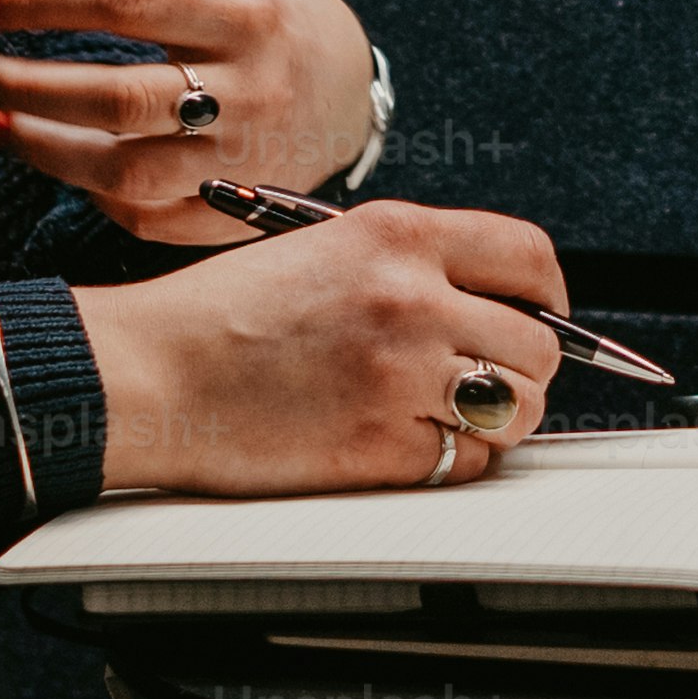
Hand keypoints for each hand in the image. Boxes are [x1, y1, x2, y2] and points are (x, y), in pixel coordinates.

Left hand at [0, 0, 378, 238]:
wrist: (345, 89)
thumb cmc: (249, 10)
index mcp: (244, 9)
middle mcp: (250, 89)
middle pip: (118, 96)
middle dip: (25, 84)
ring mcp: (242, 161)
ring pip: (123, 169)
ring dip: (39, 145)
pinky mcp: (230, 213)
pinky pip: (139, 212)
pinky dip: (81, 184)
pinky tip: (44, 152)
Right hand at [68, 198, 574, 492]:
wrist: (148, 372)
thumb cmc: (221, 315)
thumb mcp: (324, 249)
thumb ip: (412, 266)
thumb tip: (498, 306)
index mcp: (397, 234)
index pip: (530, 257)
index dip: (549, 297)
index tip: (540, 317)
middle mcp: (410, 297)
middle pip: (539, 345)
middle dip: (523, 371)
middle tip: (485, 382)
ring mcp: (400, 373)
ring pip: (516, 408)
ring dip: (494, 420)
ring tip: (443, 414)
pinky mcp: (381, 444)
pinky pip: (463, 464)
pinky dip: (444, 462)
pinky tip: (396, 440)